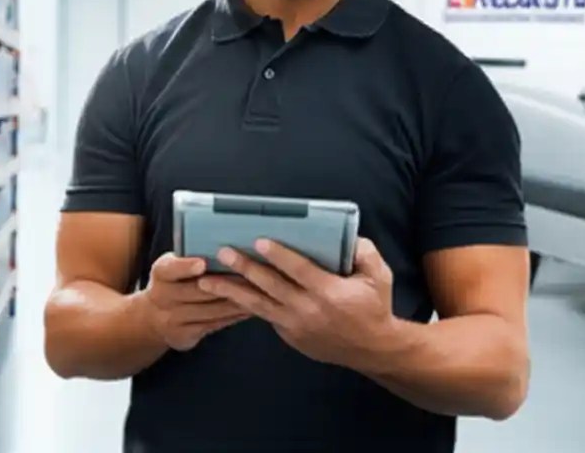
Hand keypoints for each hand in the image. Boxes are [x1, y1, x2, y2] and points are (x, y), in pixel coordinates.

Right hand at [140, 253, 250, 351]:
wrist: (151, 320)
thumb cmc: (172, 283)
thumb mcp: (172, 267)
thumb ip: (189, 258)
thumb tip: (226, 246)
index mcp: (161, 273)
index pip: (171, 269)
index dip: (186, 267)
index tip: (202, 263)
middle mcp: (163, 297)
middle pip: (197, 292)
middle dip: (226, 284)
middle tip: (252, 276)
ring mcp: (173, 320)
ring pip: (211, 310)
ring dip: (237, 302)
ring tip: (260, 292)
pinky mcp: (185, 336)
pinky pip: (215, 325)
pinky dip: (235, 316)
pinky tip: (252, 309)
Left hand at [198, 238, 393, 367]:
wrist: (372, 349)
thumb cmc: (374, 307)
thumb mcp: (378, 276)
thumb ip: (364, 253)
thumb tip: (347, 235)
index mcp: (329, 293)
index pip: (298, 270)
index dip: (278, 255)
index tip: (259, 241)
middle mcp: (308, 310)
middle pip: (269, 286)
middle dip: (244, 268)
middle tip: (223, 253)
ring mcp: (295, 326)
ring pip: (257, 305)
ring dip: (230, 291)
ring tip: (206, 281)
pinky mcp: (289, 336)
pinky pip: (265, 316)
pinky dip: (245, 304)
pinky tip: (228, 293)